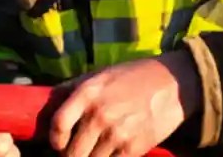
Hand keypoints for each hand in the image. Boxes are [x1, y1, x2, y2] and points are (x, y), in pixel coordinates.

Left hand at [48, 50, 200, 156]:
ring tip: (97, 151)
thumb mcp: (101, 74)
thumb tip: (49, 102)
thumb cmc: (134, 77)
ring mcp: (116, 133)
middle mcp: (99, 114)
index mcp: (88, 93)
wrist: (173, 84)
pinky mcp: (133, 149)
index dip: (55, 139)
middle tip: (78, 151)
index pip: (58, 125)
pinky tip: (113, 152)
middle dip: (72, 155)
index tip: (59, 143)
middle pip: (72, 152)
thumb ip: (74, 88)